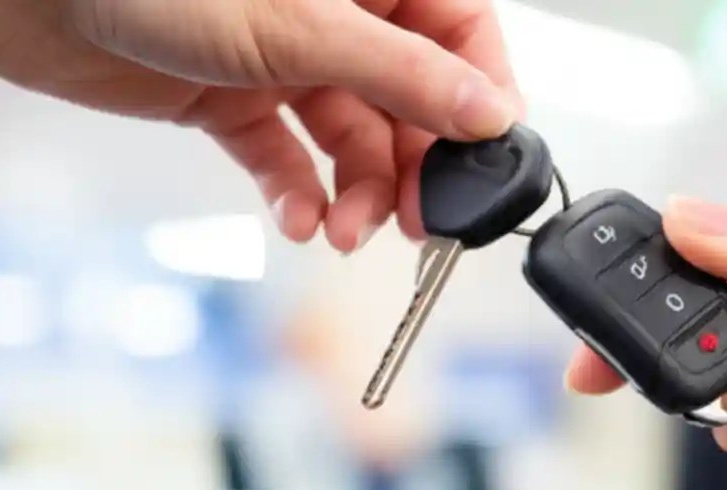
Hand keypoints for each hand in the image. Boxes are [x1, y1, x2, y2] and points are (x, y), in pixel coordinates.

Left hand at [0, 0, 518, 250]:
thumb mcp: (304, 29)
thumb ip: (405, 75)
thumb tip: (491, 113)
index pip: (460, 35)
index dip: (479, 100)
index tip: (486, 163)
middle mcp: (335, 14)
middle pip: (410, 100)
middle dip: (411, 168)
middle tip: (416, 223)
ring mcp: (286, 58)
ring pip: (351, 137)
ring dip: (356, 192)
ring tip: (345, 231)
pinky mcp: (236, 99)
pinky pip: (287, 156)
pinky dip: (296, 193)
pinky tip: (298, 220)